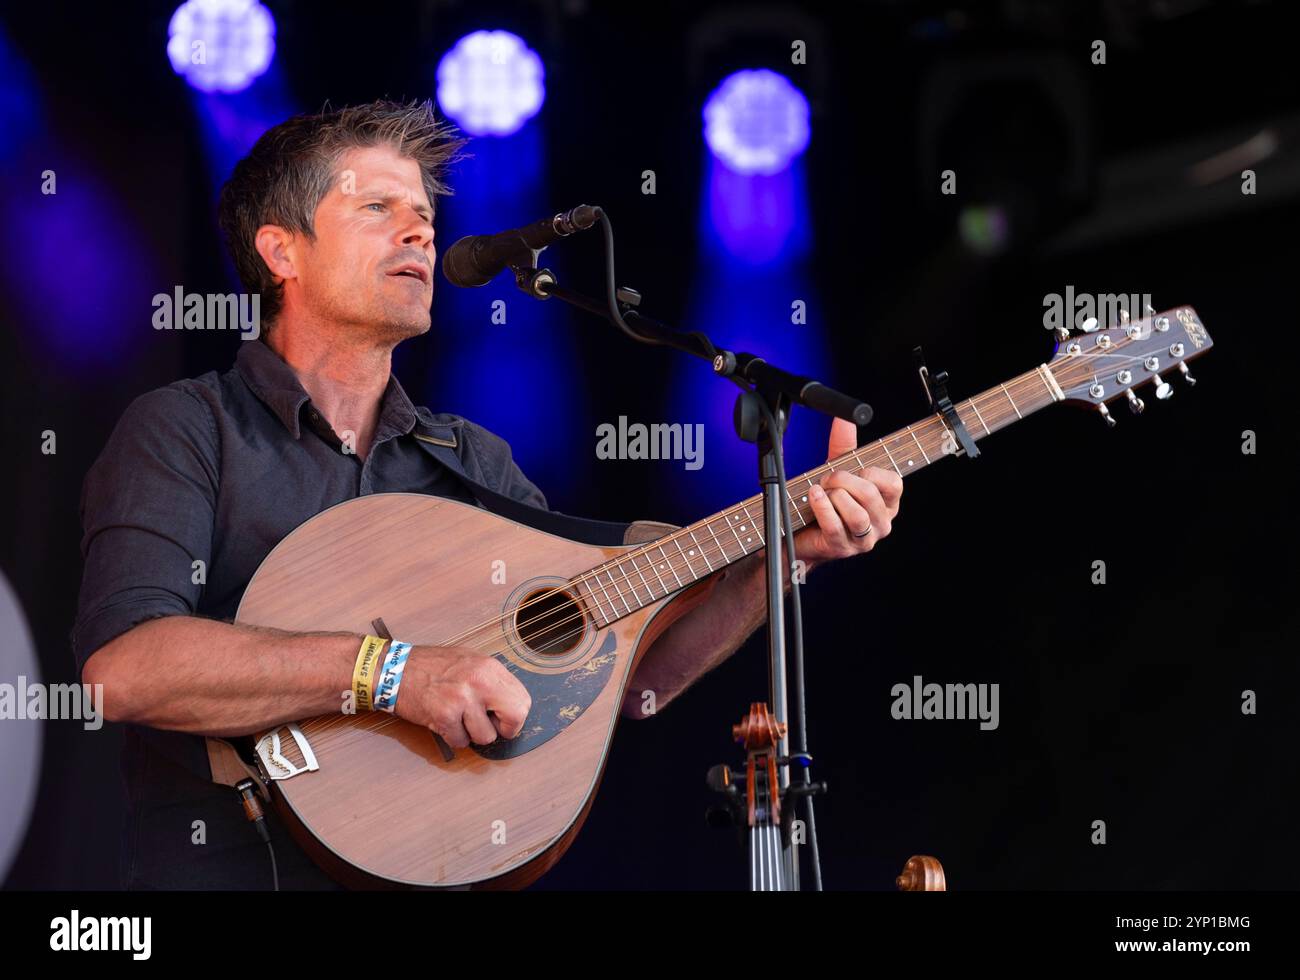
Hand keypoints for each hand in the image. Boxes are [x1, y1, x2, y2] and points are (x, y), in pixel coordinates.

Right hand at [394, 646, 530, 748]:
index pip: (523, 700)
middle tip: (490, 727)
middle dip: (504, 729)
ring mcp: (462, 698)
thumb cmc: (432, 667)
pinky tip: (443, 720)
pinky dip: (452, 737)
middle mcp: (479, 681)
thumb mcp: (470, 662)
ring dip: (472, 734)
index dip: (515, 716)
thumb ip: (492, 681)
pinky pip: (460, 741)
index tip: (503, 719)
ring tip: (458, 718)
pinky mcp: (444, 715)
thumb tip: (512, 703)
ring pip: (485, 737)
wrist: (396, 669)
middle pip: (515, 717)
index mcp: (489, 667)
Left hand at [794, 417, 901, 563]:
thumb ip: (844, 445)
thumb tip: (845, 419)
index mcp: (887, 504)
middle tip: (828, 479)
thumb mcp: (839, 471)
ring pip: (856, 513)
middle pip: (869, 494)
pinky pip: (835, 525)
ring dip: (833, 496)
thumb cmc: (827, 503)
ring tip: (821, 492)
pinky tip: (815, 497)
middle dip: (843, 480)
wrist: (801, 533)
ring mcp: (863, 540)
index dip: (870, 472)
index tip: (852, 470)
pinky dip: (822, 507)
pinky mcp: (842, 548)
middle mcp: (881, 524)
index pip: (894, 483)